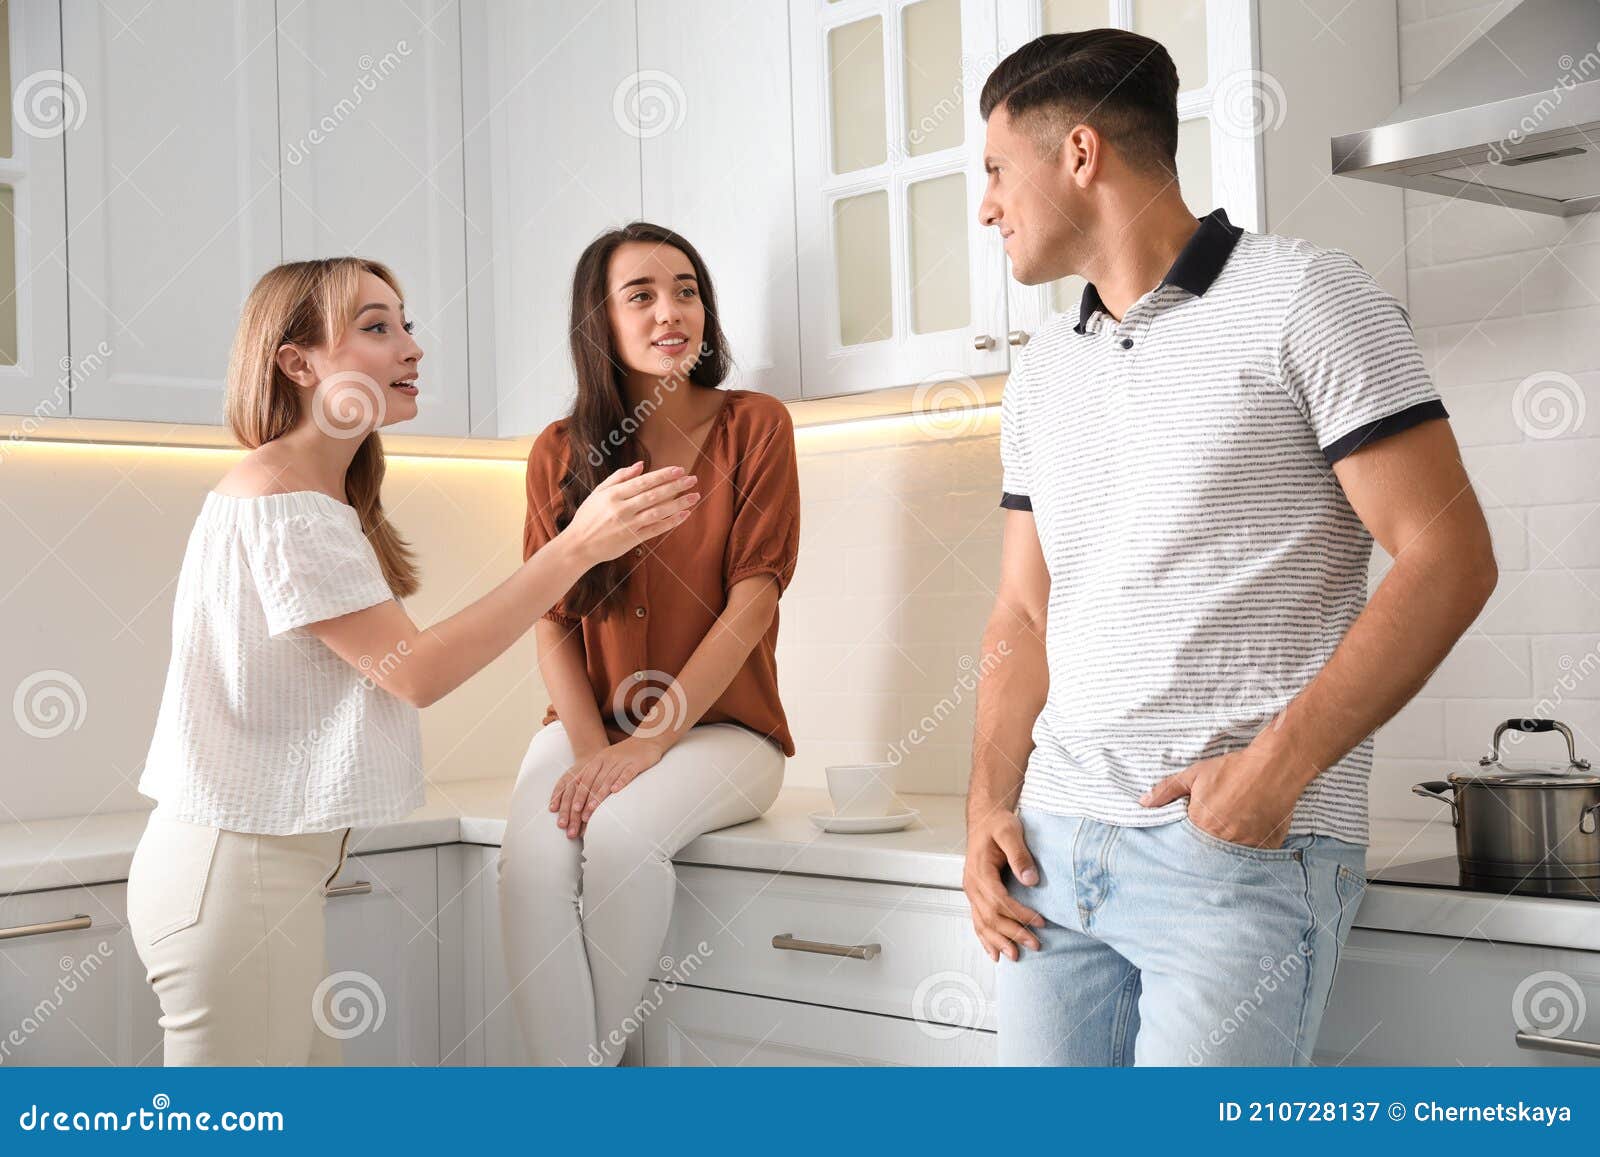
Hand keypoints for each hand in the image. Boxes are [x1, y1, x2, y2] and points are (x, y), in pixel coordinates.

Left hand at [547, 736, 667, 837]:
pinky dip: (620, 782)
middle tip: (580, 815)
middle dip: (585, 799)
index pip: (584, 779)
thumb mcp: (607, 761)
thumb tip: (583, 795)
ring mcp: (621, 760)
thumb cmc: (625, 754)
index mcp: (598, 760)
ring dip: (598, 794)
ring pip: (607, 779)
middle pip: (593, 781)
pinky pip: (626, 773)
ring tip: (591, 808)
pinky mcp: (636, 762)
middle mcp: (607, 760)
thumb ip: (596, 775)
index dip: (578, 794)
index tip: (572, 810)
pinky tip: (615, 791)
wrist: (647, 738)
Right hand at [563, 461, 699, 565]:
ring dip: (679, 504)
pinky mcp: (633, 539)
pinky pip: (656, 529)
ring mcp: (628, 525)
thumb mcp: (598, 492)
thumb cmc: (588, 516)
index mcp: (613, 495)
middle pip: (654, 495)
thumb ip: (619, 477)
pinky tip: (684, 515)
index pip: (643, 482)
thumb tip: (640, 465)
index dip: (663, 475)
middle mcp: (622, 509)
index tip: (679, 470)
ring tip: (694, 496)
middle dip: (676, 486)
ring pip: (658, 512)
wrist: (579, 545)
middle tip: (692, 479)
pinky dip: (671, 522)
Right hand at [962, 808, 1044, 962]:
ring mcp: (971, 891)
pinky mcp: (975, 895)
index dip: (1020, 913)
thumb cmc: (997, 824)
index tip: (1040, 921)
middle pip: (990, 916)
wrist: (984, 819)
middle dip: (1012, 932)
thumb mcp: (1010, 831)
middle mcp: (972, 884)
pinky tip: (994, 952)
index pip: (999, 899)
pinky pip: (977, 921)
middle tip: (1035, 944)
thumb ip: (1019, 855)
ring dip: (999, 941)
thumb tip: (1030, 880)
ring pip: (982, 923)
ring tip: (1015, 956)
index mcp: (980, 870)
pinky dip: (985, 939)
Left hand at [1139, 745, 1307, 848]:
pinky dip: (1248, 854)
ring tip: (1227, 842)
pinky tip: (1246, 842)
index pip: (1185, 845)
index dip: (1186, 843)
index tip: (1187, 840)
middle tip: (1210, 840)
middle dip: (1205, 851)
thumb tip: (1143, 803)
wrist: (1273, 768)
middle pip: (1208, 854)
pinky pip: (1253, 858)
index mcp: (1201, 825)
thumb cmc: (1232, 770)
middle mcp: (1223, 840)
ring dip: (1226, 854)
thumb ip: (1167, 790)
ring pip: (1230, 859)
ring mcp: (1246, 846)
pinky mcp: (1266, 847)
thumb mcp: (1195, 775)